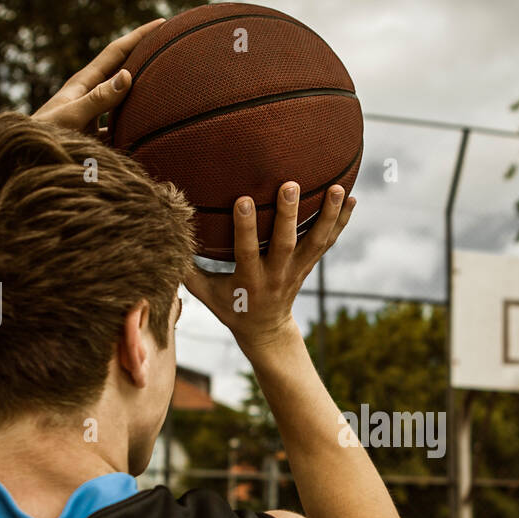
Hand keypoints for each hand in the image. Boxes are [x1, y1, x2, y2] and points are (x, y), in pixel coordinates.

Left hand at [30, 19, 163, 134]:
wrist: (25, 160)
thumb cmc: (44, 138)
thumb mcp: (71, 116)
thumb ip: (98, 98)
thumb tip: (127, 75)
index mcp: (83, 83)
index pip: (116, 53)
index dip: (138, 36)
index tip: (160, 23)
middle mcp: (89, 96)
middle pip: (121, 71)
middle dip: (143, 59)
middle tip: (167, 46)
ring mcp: (91, 116)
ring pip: (123, 101)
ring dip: (141, 95)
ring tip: (163, 89)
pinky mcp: (93, 137)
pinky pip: (119, 129)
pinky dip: (134, 129)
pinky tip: (148, 134)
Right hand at [184, 181, 355, 350]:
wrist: (266, 331)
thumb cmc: (231, 307)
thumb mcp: (206, 295)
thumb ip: (187, 269)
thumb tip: (166, 234)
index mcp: (250, 279)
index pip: (247, 251)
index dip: (246, 228)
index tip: (244, 200)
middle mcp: (277, 274)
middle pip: (287, 243)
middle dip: (290, 215)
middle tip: (292, 185)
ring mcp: (297, 269)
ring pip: (316, 241)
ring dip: (329, 215)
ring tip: (340, 188)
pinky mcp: (309, 264)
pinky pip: (328, 241)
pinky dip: (341, 221)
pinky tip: (352, 198)